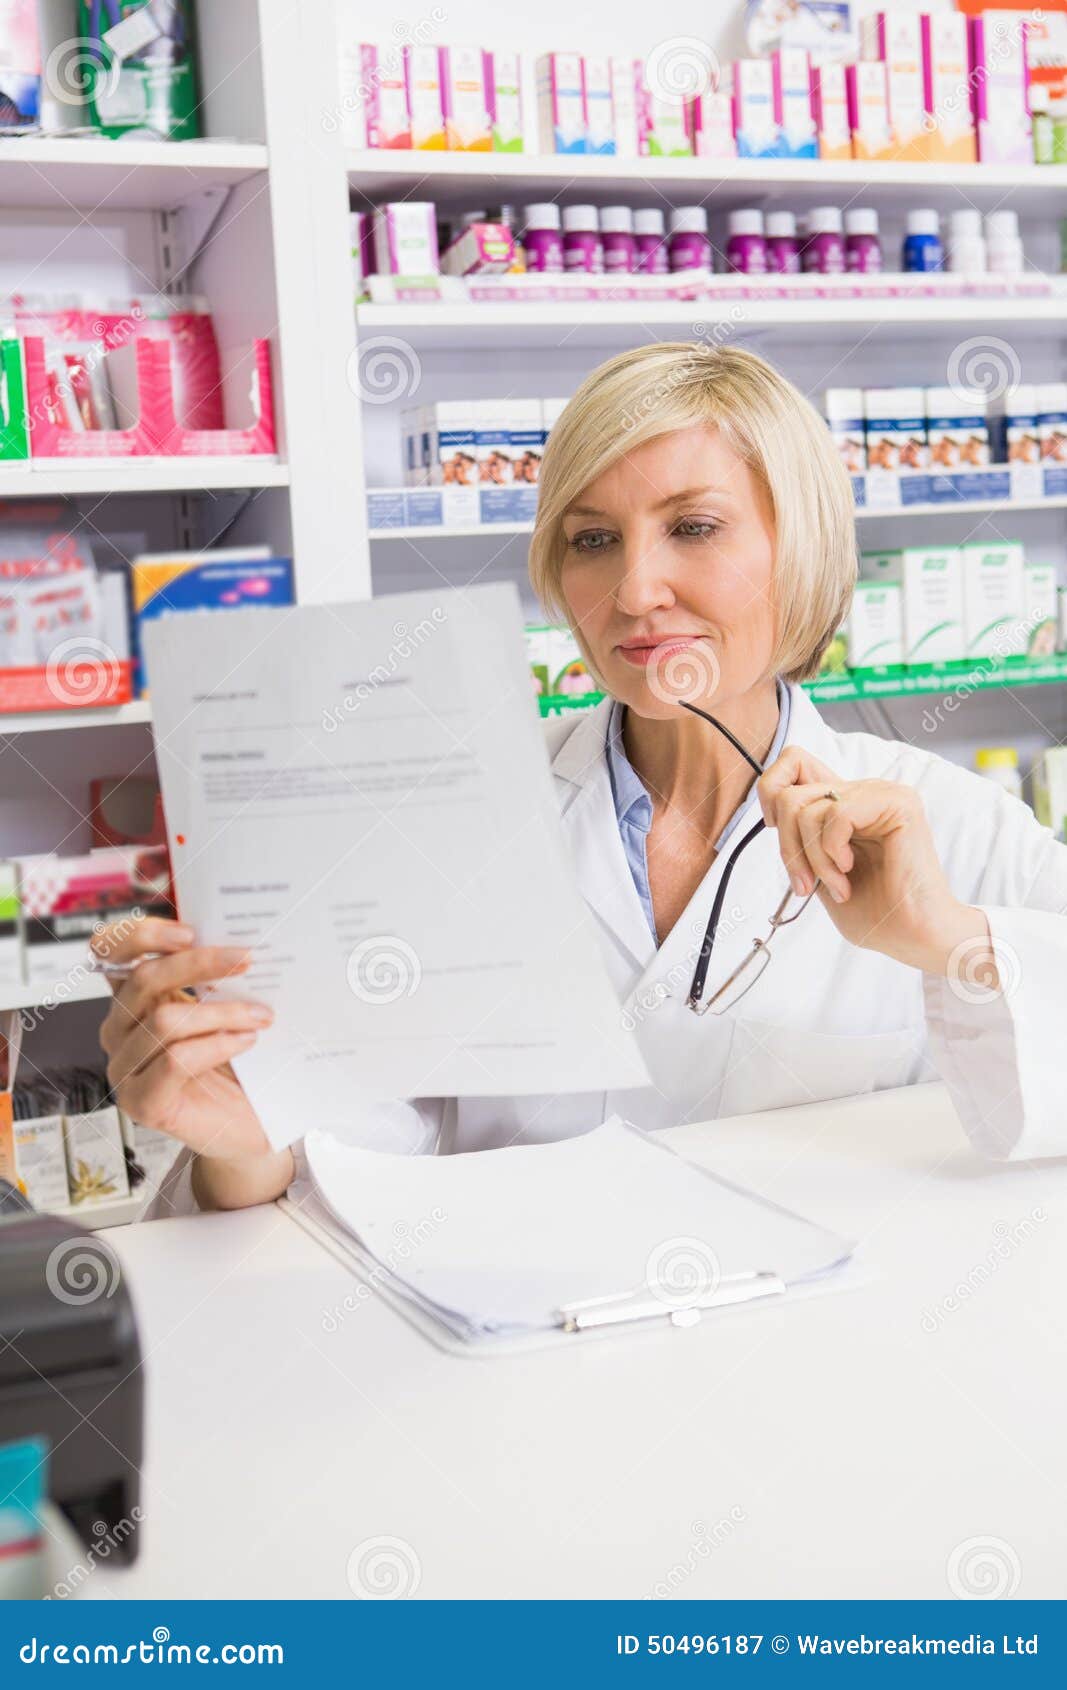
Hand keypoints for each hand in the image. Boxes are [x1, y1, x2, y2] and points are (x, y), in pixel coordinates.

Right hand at [96, 914, 273, 1161]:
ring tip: (261, 1015)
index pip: (108, 952)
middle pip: (142, 978)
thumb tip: (239, 937)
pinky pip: (175, 1061)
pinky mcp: (141, 1103)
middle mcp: (119, 1031)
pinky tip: (247, 1042)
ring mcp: (124, 1069)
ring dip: (223, 1012)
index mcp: (133, 1000)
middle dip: (199, 963)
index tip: (189, 932)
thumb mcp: (223, 1008)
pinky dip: (217, 1045)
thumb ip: (215, 976)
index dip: (139, 934)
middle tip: (247, 958)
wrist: (249, 1126)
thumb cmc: (237, 1064)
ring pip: (165, 1021)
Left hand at [757, 746, 995, 980]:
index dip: (770, 791)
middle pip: (790, 792)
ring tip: (837, 885)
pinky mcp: (897, 803)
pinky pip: (836, 814)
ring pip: (807, 807)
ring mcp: (881, 793)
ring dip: (812, 858)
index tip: (775, 829)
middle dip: (786, 845)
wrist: (914, 934)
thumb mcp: (819, 872)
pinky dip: (831, 852)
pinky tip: (850, 871)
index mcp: (845, 803)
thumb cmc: (875, 912)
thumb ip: (800, 840)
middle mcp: (863, 791)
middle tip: (805, 883)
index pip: (794, 761)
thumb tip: (773, 816)